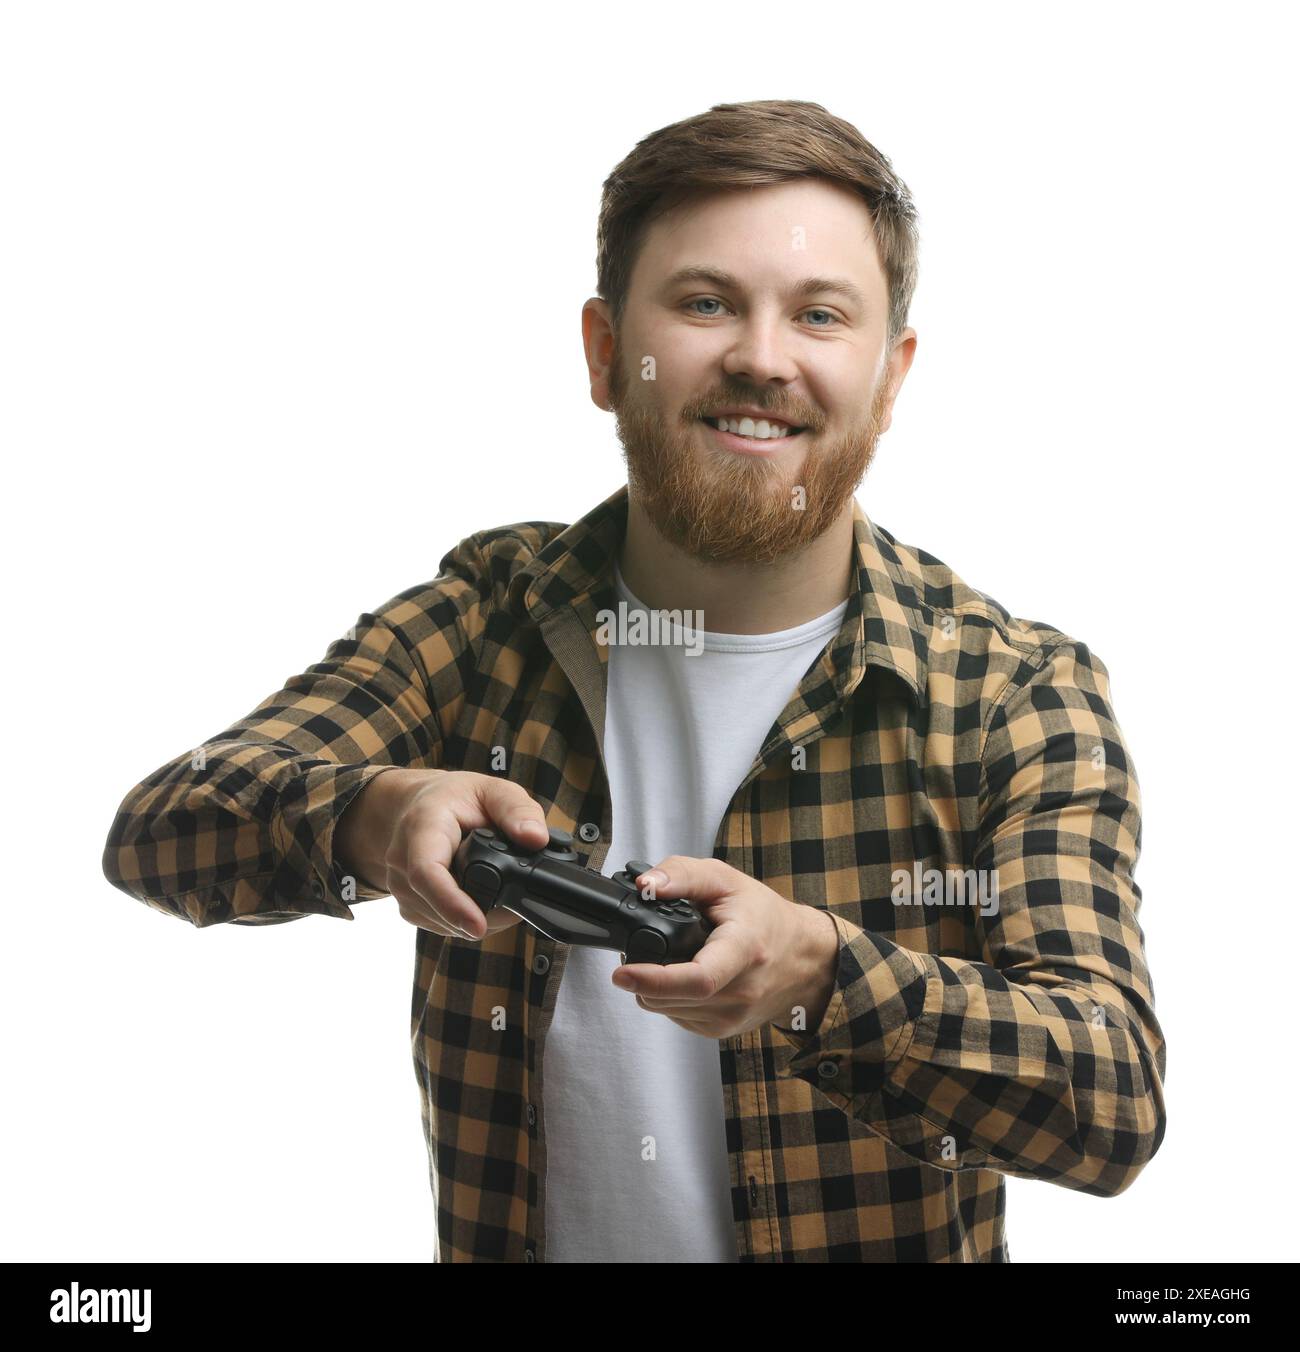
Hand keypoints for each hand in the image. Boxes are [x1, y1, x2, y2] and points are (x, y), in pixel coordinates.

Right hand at [335, 768, 549, 938]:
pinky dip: (467, 919)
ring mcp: (400, 887)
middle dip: (484, 914)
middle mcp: (402, 861)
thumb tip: (536, 839)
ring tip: (500, 890)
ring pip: (443, 922)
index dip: (451, 903)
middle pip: (439, 906)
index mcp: (421, 826)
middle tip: (516, 899)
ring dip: (478, 918)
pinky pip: (441, 925)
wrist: (417, 806)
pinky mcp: (409, 906)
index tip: (478, 925)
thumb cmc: (454, 798)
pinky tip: (481, 898)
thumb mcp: (492, 790)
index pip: (426, 872)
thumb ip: (517, 810)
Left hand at [611, 856, 839, 1039]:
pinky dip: (669, 998)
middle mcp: (741, 992)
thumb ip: (683, 874)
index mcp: (744, 951)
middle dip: (642, 976)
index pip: (698, 978)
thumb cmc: (764, 916)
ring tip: (667, 958)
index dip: (654, 979)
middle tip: (637, 950)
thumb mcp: (726, 880)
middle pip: (670, 998)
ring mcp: (732, 1017)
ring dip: (652, 988)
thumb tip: (646, 883)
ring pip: (666, 1011)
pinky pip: (677, 1017)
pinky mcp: (723, 1030)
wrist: (803, 957)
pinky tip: (683, 975)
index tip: (621, 973)